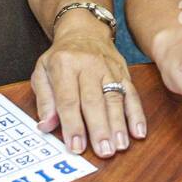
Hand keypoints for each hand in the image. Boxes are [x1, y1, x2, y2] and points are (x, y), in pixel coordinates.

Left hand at [30, 20, 145, 157]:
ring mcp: (109, 69)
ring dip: (119, 124)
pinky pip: (132, 94)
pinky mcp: (124, 72)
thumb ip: (44, 100)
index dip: (73, 125)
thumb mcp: (42, 72)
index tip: (76, 147)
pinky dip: (137, 114)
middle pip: (94, 100)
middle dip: (100, 128)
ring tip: (120, 146)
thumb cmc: (61, 57)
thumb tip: (46, 125)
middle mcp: (88, 65)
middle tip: (104, 151)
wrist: (84, 30)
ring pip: (115, 98)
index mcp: (64, 65)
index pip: (68, 99)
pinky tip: (138, 132)